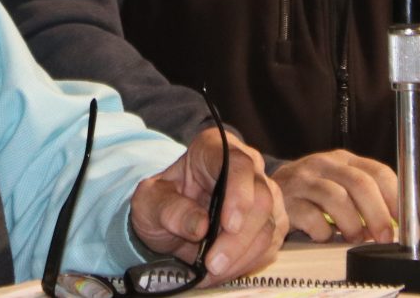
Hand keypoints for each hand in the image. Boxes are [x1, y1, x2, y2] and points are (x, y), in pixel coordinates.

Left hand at [130, 126, 283, 279]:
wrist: (170, 221)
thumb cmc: (161, 202)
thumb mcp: (149, 203)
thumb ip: (170, 210)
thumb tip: (201, 226)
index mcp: (214, 148)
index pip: (238, 164)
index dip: (239, 194)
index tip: (229, 225)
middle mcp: (246, 165)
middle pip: (260, 199)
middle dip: (238, 238)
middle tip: (213, 263)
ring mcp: (263, 193)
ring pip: (269, 225)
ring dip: (242, 255)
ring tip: (212, 271)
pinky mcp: (270, 221)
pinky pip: (269, 244)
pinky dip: (247, 262)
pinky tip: (224, 270)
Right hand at [271, 150, 398, 242]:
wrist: (264, 189)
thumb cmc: (312, 193)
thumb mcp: (340, 186)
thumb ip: (365, 200)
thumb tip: (390, 228)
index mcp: (344, 160)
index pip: (377, 171)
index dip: (394, 197)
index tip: (402, 221)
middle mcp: (324, 164)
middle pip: (360, 184)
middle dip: (377, 215)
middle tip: (384, 238)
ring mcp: (304, 180)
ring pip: (336, 198)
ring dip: (352, 224)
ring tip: (355, 239)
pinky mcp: (287, 199)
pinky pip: (311, 217)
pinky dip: (324, 231)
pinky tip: (325, 236)